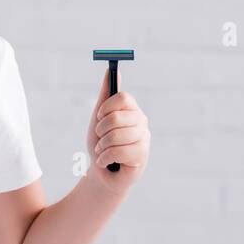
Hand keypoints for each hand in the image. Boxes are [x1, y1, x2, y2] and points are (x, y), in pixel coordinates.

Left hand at [86, 67, 150, 190]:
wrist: (101, 173)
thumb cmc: (100, 144)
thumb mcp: (98, 117)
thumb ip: (106, 95)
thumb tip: (112, 69)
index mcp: (132, 110)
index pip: (124, 98)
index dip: (107, 108)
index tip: (99, 117)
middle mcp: (141, 122)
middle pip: (117, 117)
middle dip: (101, 130)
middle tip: (100, 139)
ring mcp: (144, 138)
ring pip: (117, 135)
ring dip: (102, 146)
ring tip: (102, 151)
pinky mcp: (142, 156)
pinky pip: (119, 151)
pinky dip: (105, 158)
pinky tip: (106, 162)